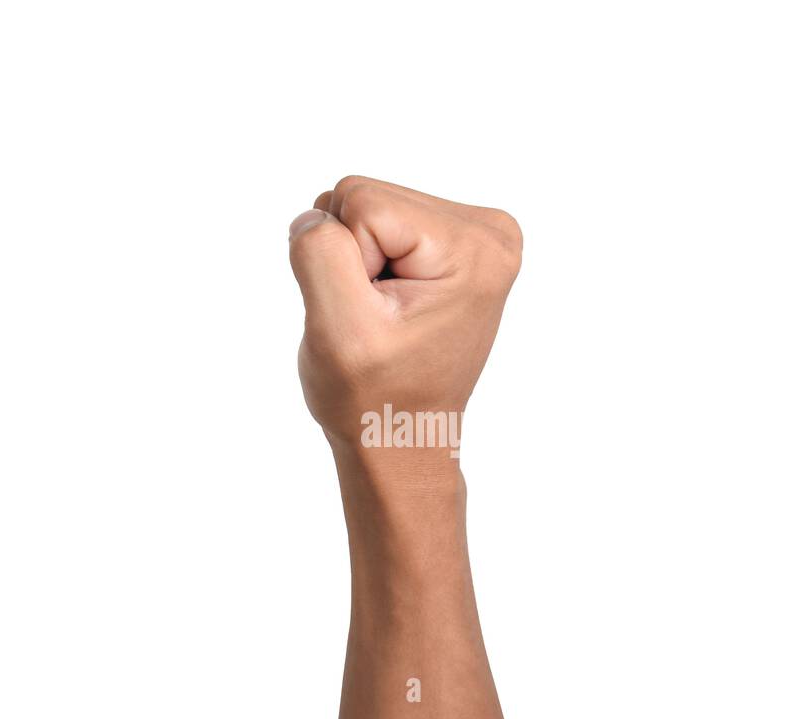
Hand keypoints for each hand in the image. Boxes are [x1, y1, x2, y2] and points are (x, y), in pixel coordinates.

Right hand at [288, 176, 521, 458]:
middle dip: (353, 258)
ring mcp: (477, 233)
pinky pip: (377, 219)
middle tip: (373, 317)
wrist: (401, 435)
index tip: (372, 315)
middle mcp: (489, 231)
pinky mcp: (455, 239)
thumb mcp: (339, 332)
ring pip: (367, 206)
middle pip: (368, 196)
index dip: (347, 261)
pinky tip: (388, 303)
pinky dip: (368, 262)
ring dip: (357, 263)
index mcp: (475, 248)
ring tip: (381, 314)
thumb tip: (315, 215)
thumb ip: (322, 255)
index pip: (363, 203)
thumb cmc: (372, 397)